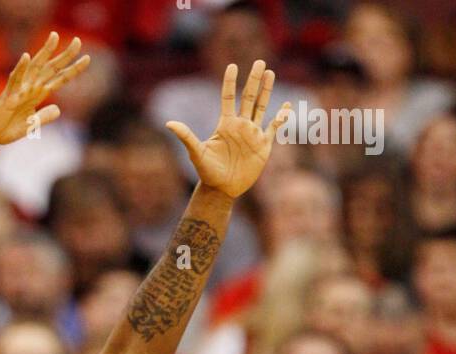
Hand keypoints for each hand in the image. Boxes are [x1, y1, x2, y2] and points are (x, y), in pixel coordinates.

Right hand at [0, 32, 89, 149]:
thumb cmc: (6, 128)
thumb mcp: (31, 125)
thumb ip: (44, 116)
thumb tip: (58, 109)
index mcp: (37, 94)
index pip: (59, 79)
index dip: (73, 70)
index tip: (87, 58)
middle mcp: (30, 87)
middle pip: (50, 68)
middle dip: (65, 56)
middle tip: (79, 41)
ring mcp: (19, 90)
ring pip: (34, 68)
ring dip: (44, 52)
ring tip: (55, 36)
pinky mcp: (8, 96)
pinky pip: (15, 80)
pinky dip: (21, 68)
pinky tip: (27, 57)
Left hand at [167, 60, 289, 199]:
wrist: (222, 190)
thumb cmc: (208, 172)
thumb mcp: (197, 153)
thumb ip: (186, 137)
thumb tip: (169, 124)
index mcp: (226, 124)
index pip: (228, 98)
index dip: (229, 82)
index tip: (231, 66)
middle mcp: (240, 125)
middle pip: (248, 97)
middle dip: (254, 80)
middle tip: (259, 61)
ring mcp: (252, 134)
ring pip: (261, 107)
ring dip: (266, 91)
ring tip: (270, 73)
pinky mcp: (263, 145)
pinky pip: (274, 127)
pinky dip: (281, 117)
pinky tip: (286, 105)